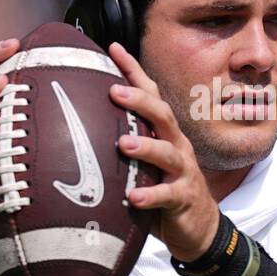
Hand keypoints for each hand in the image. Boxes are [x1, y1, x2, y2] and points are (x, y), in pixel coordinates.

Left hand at [106, 41, 219, 262]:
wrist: (199, 227)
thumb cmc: (162, 188)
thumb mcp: (144, 161)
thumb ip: (124, 142)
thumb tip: (78, 125)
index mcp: (164, 133)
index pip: (151, 94)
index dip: (134, 71)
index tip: (113, 48)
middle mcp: (176, 145)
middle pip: (162, 116)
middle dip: (140, 101)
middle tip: (114, 91)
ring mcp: (182, 171)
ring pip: (167, 153)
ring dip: (146, 146)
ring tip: (124, 144)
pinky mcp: (184, 198)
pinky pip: (168, 195)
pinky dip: (151, 195)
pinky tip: (134, 197)